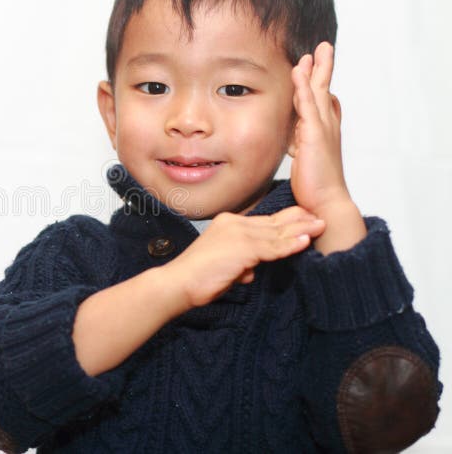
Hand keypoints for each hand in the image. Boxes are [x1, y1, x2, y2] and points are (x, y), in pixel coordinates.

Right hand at [165, 206, 324, 309]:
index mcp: (228, 223)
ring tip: (321, 226)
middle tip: (320, 217)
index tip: (305, 219)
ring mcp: (238, 234)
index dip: (286, 220)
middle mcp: (234, 223)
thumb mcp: (224, 266)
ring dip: (301, 230)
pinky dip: (290, 245)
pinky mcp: (242, 248)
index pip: (263, 220)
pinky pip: (272, 247)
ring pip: (276, 232)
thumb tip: (250, 272)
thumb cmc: (197, 278)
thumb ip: (239, 264)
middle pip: (274, 221)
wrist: (180, 283)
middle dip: (299, 220)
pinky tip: (305, 242)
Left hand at [289, 41, 366, 253]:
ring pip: (319, 92)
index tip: (314, 65)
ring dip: (316, 69)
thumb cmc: (315, 186)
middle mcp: (327, 126)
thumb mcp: (305, 159)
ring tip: (315, 51)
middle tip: (323, 47)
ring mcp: (322, 129)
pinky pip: (307, 105)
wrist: (325, 203)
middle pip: (324, 89)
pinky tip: (299, 71)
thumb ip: (300, 144)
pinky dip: (303, 86)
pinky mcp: (315, 135)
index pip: (322, 101)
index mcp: (323, 131)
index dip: (318, 82)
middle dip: (323, 68)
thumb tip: (293, 140)